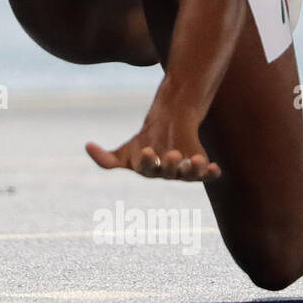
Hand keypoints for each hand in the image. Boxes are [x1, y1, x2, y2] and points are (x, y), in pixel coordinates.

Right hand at [85, 107, 220, 181]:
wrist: (169, 128)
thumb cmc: (145, 143)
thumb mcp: (125, 151)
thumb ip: (105, 158)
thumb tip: (87, 146)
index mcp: (148, 170)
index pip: (148, 168)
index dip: (149, 162)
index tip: (148, 151)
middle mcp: (168, 174)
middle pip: (169, 171)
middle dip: (170, 164)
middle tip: (172, 154)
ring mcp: (185, 172)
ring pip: (190, 174)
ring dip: (193, 169)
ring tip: (195, 160)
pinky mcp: (201, 167)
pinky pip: (207, 174)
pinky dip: (211, 173)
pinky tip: (215, 168)